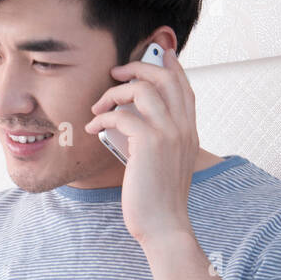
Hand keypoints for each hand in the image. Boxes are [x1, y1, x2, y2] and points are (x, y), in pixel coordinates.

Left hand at [84, 47, 198, 245]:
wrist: (164, 225)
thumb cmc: (158, 198)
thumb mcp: (164, 163)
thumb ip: (158, 139)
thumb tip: (131, 120)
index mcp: (189, 131)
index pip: (183, 86)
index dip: (170, 66)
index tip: (156, 54)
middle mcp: (183, 127)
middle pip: (164, 77)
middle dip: (137, 67)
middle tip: (116, 73)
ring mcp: (169, 133)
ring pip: (142, 89)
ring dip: (114, 92)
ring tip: (98, 106)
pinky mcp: (149, 143)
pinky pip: (121, 114)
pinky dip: (102, 117)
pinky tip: (92, 128)